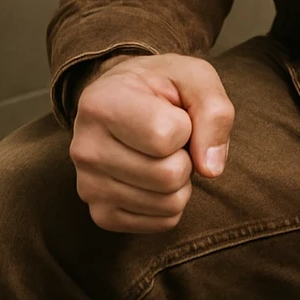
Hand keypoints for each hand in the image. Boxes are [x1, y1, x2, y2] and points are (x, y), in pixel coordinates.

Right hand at [69, 53, 234, 233]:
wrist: (125, 100)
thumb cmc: (162, 86)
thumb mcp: (195, 77)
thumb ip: (214, 112)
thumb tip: (210, 169)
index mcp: (100, 104)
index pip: (166, 136)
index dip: (186, 124)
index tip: (170, 112)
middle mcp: (85, 149)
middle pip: (169, 176)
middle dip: (186, 156)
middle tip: (170, 138)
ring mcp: (89, 187)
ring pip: (169, 203)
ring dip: (181, 180)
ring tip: (161, 154)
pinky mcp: (102, 215)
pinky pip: (163, 222)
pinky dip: (172, 200)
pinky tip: (154, 174)